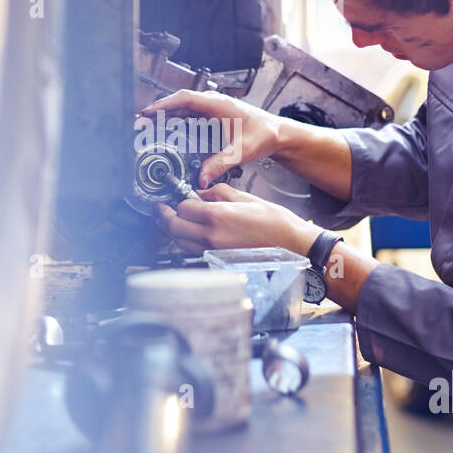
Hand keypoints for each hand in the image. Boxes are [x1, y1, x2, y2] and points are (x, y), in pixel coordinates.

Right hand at [140, 90, 282, 187]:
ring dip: (165, 118)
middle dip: (158, 112)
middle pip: (178, 104)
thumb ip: (220, 164)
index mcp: (218, 104)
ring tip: (147, 128)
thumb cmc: (264, 134)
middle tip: (140, 124)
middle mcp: (212, 103)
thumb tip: (201, 178)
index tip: (147, 112)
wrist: (277, 133)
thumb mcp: (241, 151)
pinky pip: (188, 117)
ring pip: (182, 110)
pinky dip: (175, 123)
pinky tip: (166, 132)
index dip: (164, 105)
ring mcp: (211, 109)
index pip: (184, 99)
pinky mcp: (211, 117)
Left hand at [155, 183, 320, 256]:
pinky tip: (189, 234)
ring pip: (180, 242)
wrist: (291, 243)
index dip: (178, 201)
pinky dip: (186, 242)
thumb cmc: (274, 221)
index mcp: (216, 216)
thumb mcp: (244, 197)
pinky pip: (193, 251)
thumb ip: (218, 193)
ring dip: (173, 231)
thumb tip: (201, 193)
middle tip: (162, 209)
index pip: (182, 208)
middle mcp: (211, 235)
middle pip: (174, 228)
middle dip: (165, 217)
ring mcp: (214, 250)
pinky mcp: (218, 259)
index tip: (177, 197)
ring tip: (171, 221)